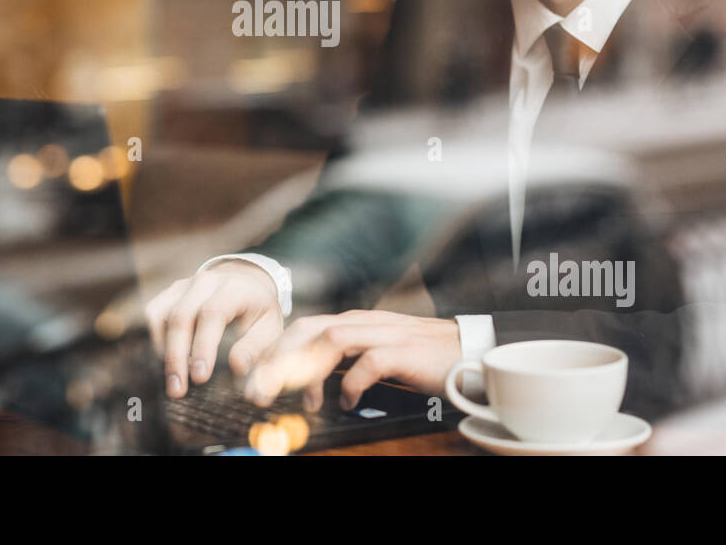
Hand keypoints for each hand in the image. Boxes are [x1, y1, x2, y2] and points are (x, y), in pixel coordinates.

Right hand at [144, 261, 281, 397]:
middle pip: (182, 316)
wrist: (246, 280)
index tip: (200, 377)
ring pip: (162, 315)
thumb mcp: (269, 327)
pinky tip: (167, 359)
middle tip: (178, 390)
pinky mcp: (171, 291)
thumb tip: (238, 367)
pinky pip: (154, 313)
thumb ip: (256, 348)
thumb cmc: (258, 310)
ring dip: (164, 351)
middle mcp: (206, 282)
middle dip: (177, 356)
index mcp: (234, 288)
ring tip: (173, 381)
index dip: (204, 346)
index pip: (213, 313)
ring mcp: (185, 284)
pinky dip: (156, 338)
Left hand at [243, 309, 461, 410]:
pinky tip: (348, 402)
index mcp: (354, 323)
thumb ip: (346, 359)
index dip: (274, 351)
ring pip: (330, 339)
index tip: (256, 378)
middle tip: (259, 390)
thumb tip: (311, 380)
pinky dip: (352, 383)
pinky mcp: (404, 352)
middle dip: (277, 358)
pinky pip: (369, 362)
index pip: (302, 327)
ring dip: (307, 369)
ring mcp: (383, 334)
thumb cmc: (422, 358)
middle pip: (307, 329)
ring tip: (300, 399)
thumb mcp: (376, 353)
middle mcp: (364, 323)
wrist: (469, 352)